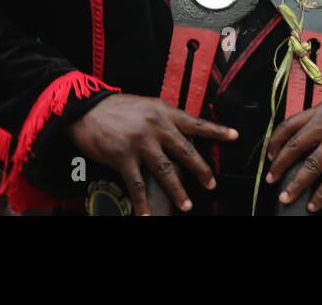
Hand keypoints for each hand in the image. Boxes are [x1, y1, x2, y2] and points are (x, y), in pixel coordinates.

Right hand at [64, 94, 237, 214]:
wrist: (86, 108)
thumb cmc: (117, 108)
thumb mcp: (146, 106)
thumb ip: (164, 121)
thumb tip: (184, 136)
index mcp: (163, 112)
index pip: (195, 122)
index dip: (216, 130)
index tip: (234, 136)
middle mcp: (155, 126)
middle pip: (185, 150)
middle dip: (200, 170)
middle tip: (210, 184)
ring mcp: (140, 142)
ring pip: (165, 170)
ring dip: (177, 190)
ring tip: (186, 205)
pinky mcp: (123, 156)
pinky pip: (137, 184)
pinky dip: (142, 202)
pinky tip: (146, 214)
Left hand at [265, 101, 321, 212]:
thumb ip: (315, 123)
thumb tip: (291, 146)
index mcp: (320, 111)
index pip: (289, 125)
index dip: (276, 142)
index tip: (270, 157)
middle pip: (296, 147)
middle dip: (280, 166)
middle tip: (271, 179)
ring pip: (311, 166)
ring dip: (296, 185)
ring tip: (286, 197)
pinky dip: (320, 196)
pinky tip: (313, 204)